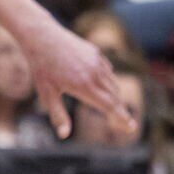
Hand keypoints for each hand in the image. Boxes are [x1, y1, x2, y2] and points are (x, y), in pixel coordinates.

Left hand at [19, 24, 136, 140]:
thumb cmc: (42, 68)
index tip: (131, 128)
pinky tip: (105, 87)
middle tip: (125, 124)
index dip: (122, 118)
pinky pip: (108, 71)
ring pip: (113, 83)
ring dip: (115, 97)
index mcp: (84, 86)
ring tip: (115, 109)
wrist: (42, 37)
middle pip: (115, 97)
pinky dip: (109, 81)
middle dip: (120, 111)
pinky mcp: (96, 53)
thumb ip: (58, 115)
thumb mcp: (47, 94)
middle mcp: (95, 74)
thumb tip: (64, 135)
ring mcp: (97, 62)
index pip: (110, 106)